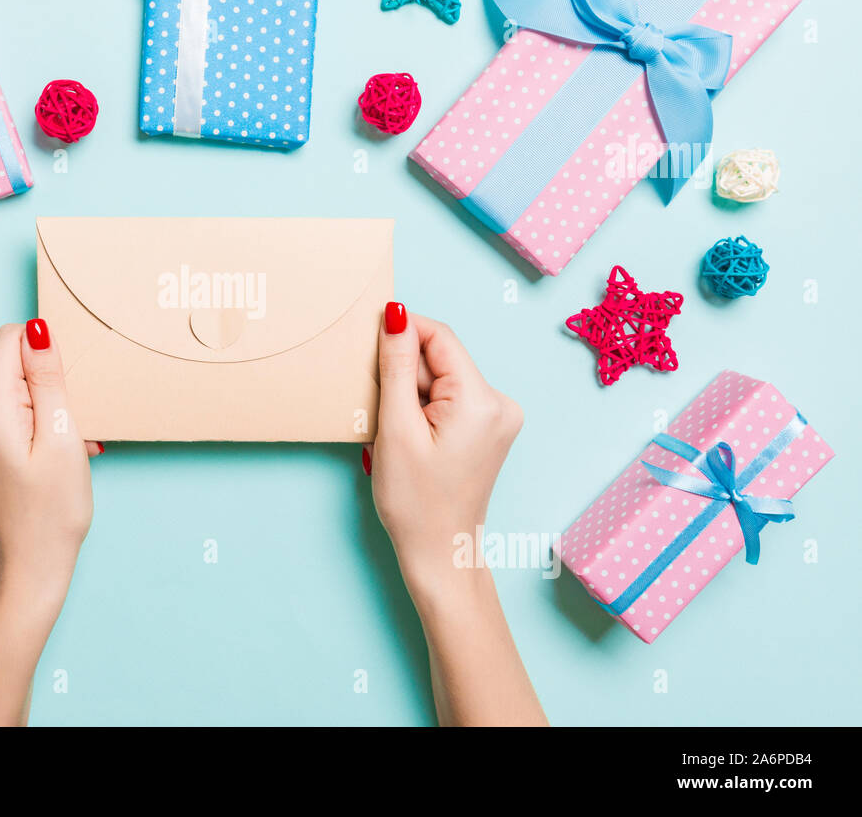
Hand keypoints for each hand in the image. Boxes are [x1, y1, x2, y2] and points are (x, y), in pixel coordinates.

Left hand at [0, 319, 100, 725]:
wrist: (25, 570)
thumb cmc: (50, 514)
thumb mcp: (63, 438)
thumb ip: (48, 378)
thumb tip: (38, 329)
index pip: (12, 339)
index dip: (46, 355)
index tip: (67, 388)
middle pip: (14, 366)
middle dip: (51, 389)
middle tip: (73, 432)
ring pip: (15, 391)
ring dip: (49, 412)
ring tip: (68, 451)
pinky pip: (9, 413)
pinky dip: (37, 427)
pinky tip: (55, 457)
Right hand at [365, 303, 543, 725]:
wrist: (440, 555)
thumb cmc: (415, 502)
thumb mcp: (396, 428)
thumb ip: (396, 366)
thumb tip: (397, 313)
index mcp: (482, 400)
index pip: (440, 337)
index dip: (402, 331)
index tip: (368, 342)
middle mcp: (500, 403)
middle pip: (441, 358)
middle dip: (404, 373)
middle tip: (379, 408)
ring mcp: (498, 418)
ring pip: (442, 379)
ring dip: (410, 393)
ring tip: (394, 431)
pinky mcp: (489, 430)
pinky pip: (450, 399)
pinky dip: (423, 408)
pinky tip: (408, 436)